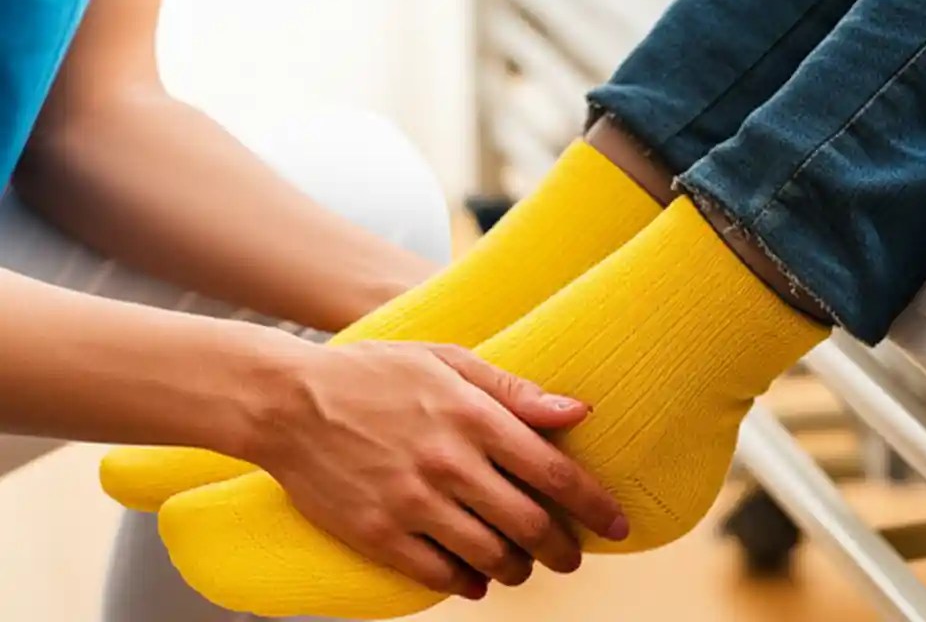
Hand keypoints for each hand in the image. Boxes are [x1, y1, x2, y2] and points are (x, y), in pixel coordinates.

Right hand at [246, 340, 628, 597]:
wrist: (288, 400)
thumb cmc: (375, 374)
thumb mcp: (447, 360)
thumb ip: (514, 391)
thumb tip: (578, 412)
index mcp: (473, 416)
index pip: (555, 472)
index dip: (595, 506)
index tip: (617, 525)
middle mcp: (449, 463)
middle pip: (530, 524)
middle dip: (563, 549)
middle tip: (570, 556)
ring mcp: (412, 502)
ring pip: (491, 558)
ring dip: (518, 569)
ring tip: (521, 565)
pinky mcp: (378, 534)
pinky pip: (439, 576)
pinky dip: (467, 584)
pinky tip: (475, 578)